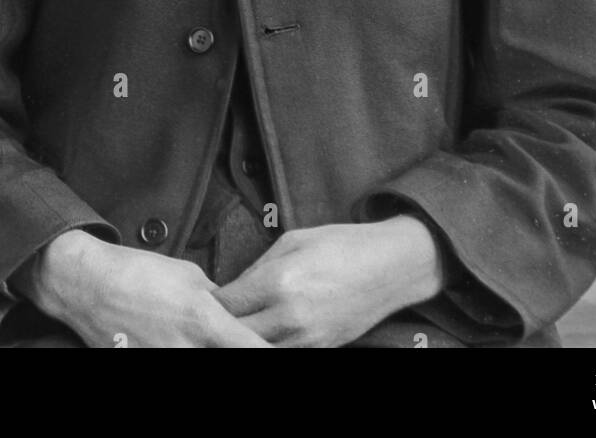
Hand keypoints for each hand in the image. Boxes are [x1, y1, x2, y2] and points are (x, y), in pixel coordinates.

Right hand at [13, 229, 270, 347]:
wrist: (90, 285)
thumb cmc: (140, 273)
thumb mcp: (190, 277)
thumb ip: (217, 302)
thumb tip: (236, 314)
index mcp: (205, 321)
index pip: (252, 349)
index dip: (269, 351)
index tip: (283, 347)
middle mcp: (188, 349)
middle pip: (230, 360)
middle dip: (241, 351)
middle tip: (243, 342)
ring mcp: (165, 361)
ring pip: (205, 366)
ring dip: (212, 355)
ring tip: (207, 341)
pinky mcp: (145, 368)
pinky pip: (174, 366)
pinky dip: (188, 356)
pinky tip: (183, 345)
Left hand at [213, 216, 443, 347]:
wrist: (391, 266)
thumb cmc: (343, 244)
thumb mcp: (294, 240)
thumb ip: (258, 267)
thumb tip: (233, 289)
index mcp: (279, 281)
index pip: (225, 305)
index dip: (211, 303)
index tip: (205, 298)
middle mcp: (290, 315)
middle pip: (234, 335)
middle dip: (221, 326)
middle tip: (216, 317)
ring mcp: (306, 338)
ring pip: (256, 350)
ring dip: (242, 340)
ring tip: (238, 326)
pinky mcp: (320, 351)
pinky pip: (282, 355)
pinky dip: (268, 346)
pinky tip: (265, 333)